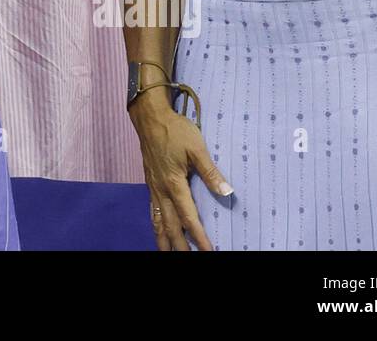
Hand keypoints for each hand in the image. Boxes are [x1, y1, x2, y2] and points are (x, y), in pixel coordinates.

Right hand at [130, 92, 231, 250]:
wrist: (150, 117)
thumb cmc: (175, 130)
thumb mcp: (197, 148)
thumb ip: (211, 172)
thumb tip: (227, 191)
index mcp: (174, 184)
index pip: (188, 218)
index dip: (199, 237)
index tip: (209, 251)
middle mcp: (161, 190)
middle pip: (169, 225)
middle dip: (179, 245)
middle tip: (187, 258)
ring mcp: (153, 187)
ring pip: (157, 220)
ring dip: (163, 239)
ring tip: (166, 253)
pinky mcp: (150, 181)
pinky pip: (151, 209)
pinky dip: (155, 224)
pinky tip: (158, 228)